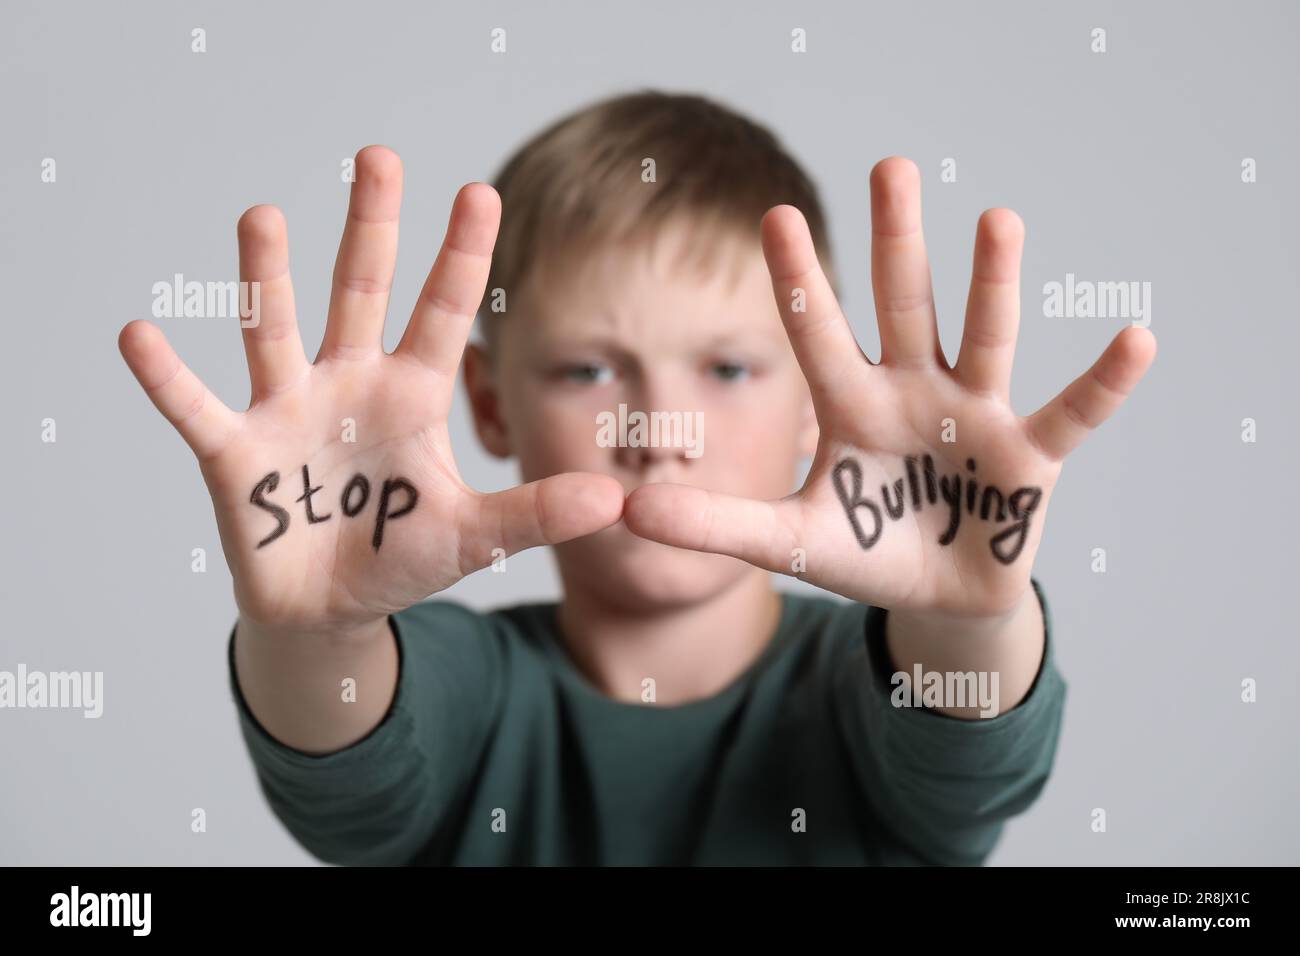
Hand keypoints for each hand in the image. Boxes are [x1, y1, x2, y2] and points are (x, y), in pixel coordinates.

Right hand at [119, 146, 622, 634]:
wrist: (330, 608)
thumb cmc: (399, 557)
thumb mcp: (474, 536)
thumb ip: (534, 514)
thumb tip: (615, 503)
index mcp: (410, 395)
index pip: (443, 314)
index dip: (461, 257)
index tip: (480, 192)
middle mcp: (349, 385)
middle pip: (359, 292)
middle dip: (370, 228)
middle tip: (378, 155)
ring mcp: (288, 413)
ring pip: (276, 330)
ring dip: (268, 277)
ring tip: (263, 215)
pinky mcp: (236, 455)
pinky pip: (195, 409)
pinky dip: (168, 378)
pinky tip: (139, 334)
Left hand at [625, 157, 1155, 617]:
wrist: (935, 596)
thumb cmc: (864, 552)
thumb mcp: (788, 541)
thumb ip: (716, 524)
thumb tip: (628, 512)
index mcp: (852, 407)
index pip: (818, 333)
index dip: (800, 280)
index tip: (776, 211)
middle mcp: (914, 394)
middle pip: (904, 307)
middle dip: (897, 242)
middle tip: (889, 166)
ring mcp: (975, 418)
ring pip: (982, 338)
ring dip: (992, 283)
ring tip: (998, 218)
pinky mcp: (1029, 457)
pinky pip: (1070, 412)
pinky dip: (1102, 383)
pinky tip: (1136, 339)